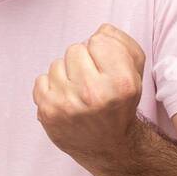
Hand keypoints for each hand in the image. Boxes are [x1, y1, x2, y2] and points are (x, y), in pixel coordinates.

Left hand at [32, 23, 145, 164]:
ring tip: (79, 93)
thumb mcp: (136, 73)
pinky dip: (51, 87)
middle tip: (92, 81)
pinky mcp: (48, 111)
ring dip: (67, 75)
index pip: (98, 39)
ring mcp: (67, 103)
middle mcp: (93, 94)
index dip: (102, 51)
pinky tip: (66, 100)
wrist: (107, 146)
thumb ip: (122, 43)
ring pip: (57, 63)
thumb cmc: (120, 104)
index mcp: (120, 82)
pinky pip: (41, 79)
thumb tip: (99, 30)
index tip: (106, 67)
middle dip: (83, 61)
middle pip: (75, 49)